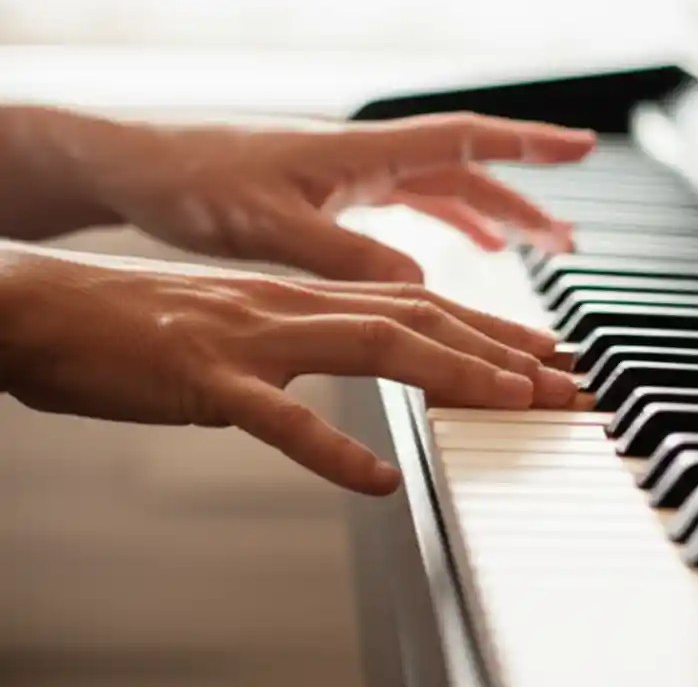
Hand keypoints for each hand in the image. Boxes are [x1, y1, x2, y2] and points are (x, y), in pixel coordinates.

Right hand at [0, 249, 584, 495]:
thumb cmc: (139, 327)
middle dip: (500, 349)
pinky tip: (378, 478)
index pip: (417, 304)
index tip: (549, 353)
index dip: (490, 327)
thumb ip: (307, 338)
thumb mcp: (242, 327)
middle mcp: (288, 307)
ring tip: (512, 400)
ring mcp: (247, 339)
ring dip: (450, 372)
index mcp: (300, 297)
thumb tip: (366, 354)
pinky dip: (331, 447)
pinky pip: (276, 418)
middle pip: (417, 317)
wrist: (41, 308)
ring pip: (368, 347)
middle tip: (566, 380)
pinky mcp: (200, 380)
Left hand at [11, 107, 592, 280]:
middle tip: (572, 239)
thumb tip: (419, 288)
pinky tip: (472, 249)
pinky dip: (453, 225)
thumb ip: (346, 258)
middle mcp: (367, 156)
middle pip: (469, 171)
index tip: (582, 147)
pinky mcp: (338, 192)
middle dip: (527, 199)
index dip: (527, 145)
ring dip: (497, 215)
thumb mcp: (270, 228)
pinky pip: (414, 205)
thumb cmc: (193, 186)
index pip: (464, 140)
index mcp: (361, 152)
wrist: (137, 168)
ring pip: (446, 190)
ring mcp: (355, 173)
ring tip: (541, 246)